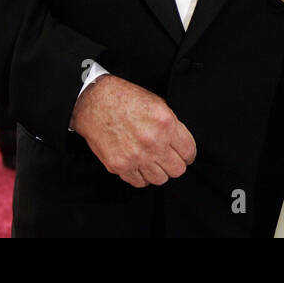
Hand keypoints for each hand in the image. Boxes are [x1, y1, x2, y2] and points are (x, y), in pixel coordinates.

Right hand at [70, 74, 196, 187]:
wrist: (95, 102)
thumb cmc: (125, 99)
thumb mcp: (157, 103)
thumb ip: (172, 125)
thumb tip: (180, 143)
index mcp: (166, 124)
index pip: (188, 151)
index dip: (188, 154)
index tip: (184, 155)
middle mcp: (153, 143)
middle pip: (177, 170)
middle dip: (175, 164)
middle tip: (169, 159)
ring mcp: (136, 157)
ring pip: (160, 179)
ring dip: (158, 171)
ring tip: (153, 162)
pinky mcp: (120, 166)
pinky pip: (139, 182)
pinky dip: (142, 177)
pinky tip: (140, 166)